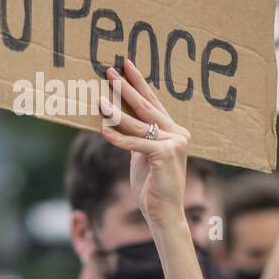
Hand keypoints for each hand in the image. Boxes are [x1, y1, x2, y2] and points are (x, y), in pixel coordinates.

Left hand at [99, 59, 189, 231]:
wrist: (165, 213)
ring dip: (116, 111)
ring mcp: (174, 144)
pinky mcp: (165, 156)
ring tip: (100, 99)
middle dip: (126, 88)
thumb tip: (117, 116)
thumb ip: (138, 135)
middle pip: (146, 107)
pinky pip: (135, 144)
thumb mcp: (143, 154)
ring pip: (138, 124)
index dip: (139, 83)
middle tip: (110, 71)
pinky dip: (118, 138)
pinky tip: (103, 130)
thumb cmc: (152, 186)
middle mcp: (178, 134)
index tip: (126, 65)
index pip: (153, 102)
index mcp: (175, 131)